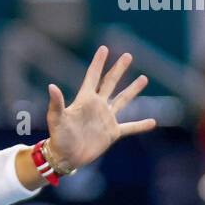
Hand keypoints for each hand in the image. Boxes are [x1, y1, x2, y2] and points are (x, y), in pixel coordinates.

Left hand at [47, 46, 156, 169]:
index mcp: (85, 100)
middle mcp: (97, 106)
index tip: (104, 48)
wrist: (65, 156)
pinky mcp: (112, 133)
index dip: (98, 63)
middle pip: (110, 83)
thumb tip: (51, 86)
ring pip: (122, 100)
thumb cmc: (58, 137)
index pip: (93, 77)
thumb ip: (56, 103)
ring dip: (133, 90)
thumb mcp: (56, 119)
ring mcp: (106, 118)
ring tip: (143, 78)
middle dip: (118, 69)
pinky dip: (141, 125)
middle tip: (128, 55)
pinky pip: (130, 127)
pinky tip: (153, 122)